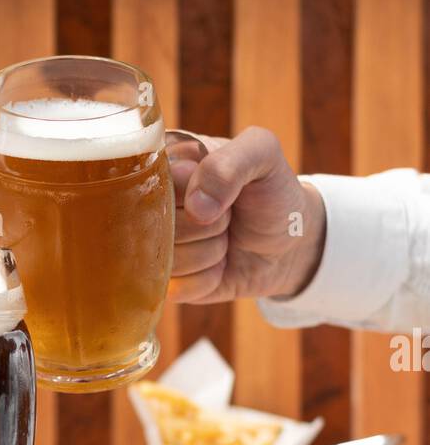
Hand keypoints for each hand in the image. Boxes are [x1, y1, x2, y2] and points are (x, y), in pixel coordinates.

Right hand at [168, 126, 326, 303]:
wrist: (289, 242)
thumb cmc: (271, 192)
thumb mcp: (264, 156)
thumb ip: (229, 163)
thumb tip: (196, 208)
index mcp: (168, 163)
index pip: (155, 182)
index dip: (192, 193)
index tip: (220, 190)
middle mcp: (154, 205)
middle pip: (160, 226)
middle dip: (208, 225)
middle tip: (228, 215)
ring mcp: (158, 245)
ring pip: (170, 260)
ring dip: (211, 253)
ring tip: (225, 238)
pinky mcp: (168, 280)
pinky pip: (179, 288)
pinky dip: (209, 278)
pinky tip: (220, 265)